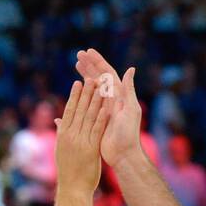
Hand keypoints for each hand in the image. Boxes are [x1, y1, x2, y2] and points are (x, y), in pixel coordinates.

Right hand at [54, 78, 109, 193]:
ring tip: (99, 86)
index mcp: (64, 134)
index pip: (69, 111)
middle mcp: (70, 135)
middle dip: (85, 93)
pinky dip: (101, 118)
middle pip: (78, 110)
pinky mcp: (90, 148)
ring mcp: (80, 141)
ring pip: (88, 116)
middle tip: (89, 76)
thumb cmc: (68, 171)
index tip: (77, 82)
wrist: (72, 189)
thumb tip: (59, 121)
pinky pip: (96, 130)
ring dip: (94, 100)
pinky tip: (106, 107)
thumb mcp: (62, 150)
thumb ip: (62, 133)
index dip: (74, 96)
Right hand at [74, 48, 141, 165]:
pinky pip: (87, 101)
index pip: (107, 73)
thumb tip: (131, 69)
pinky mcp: (96, 117)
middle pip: (99, 77)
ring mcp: (103, 108)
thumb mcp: (130, 110)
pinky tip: (75, 87)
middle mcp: (111, 99)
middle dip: (89, 65)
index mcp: (119, 95)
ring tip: (76, 64)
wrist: (123, 154)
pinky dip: (82, 93)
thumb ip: (129, 90)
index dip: (97, 62)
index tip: (87, 51)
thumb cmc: (128, 133)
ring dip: (85, 75)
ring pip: (93, 87)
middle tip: (78, 54)